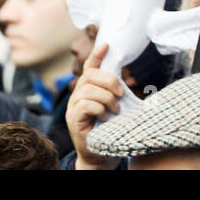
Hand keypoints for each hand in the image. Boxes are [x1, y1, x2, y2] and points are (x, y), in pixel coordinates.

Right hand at [66, 41, 126, 169]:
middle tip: (121, 93)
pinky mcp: (73, 119)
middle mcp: (77, 95)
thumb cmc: (108, 129)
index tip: (107, 45)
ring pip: (88, 90)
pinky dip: (99, 108)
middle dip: (109, 80)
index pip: (89, 67)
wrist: (99, 154)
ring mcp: (73, 107)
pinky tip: (106, 117)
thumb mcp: (114, 107)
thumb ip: (115, 93)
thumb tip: (126, 83)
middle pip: (90, 75)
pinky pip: (85, 105)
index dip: (96, 55)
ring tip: (115, 109)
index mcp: (88, 89)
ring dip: (106, 97)